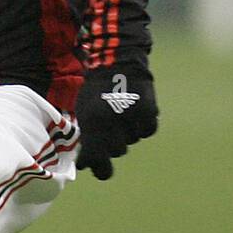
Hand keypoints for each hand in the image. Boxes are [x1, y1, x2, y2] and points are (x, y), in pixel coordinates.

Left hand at [75, 64, 157, 180]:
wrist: (117, 61)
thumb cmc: (96, 91)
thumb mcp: (84, 112)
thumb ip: (87, 139)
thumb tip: (85, 166)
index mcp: (93, 122)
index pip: (98, 158)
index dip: (100, 169)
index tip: (101, 170)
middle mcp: (112, 120)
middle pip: (117, 151)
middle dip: (113, 143)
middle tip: (111, 124)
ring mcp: (131, 115)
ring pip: (133, 140)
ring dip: (128, 131)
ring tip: (122, 110)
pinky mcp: (148, 110)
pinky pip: (147, 131)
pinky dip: (143, 125)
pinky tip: (136, 111)